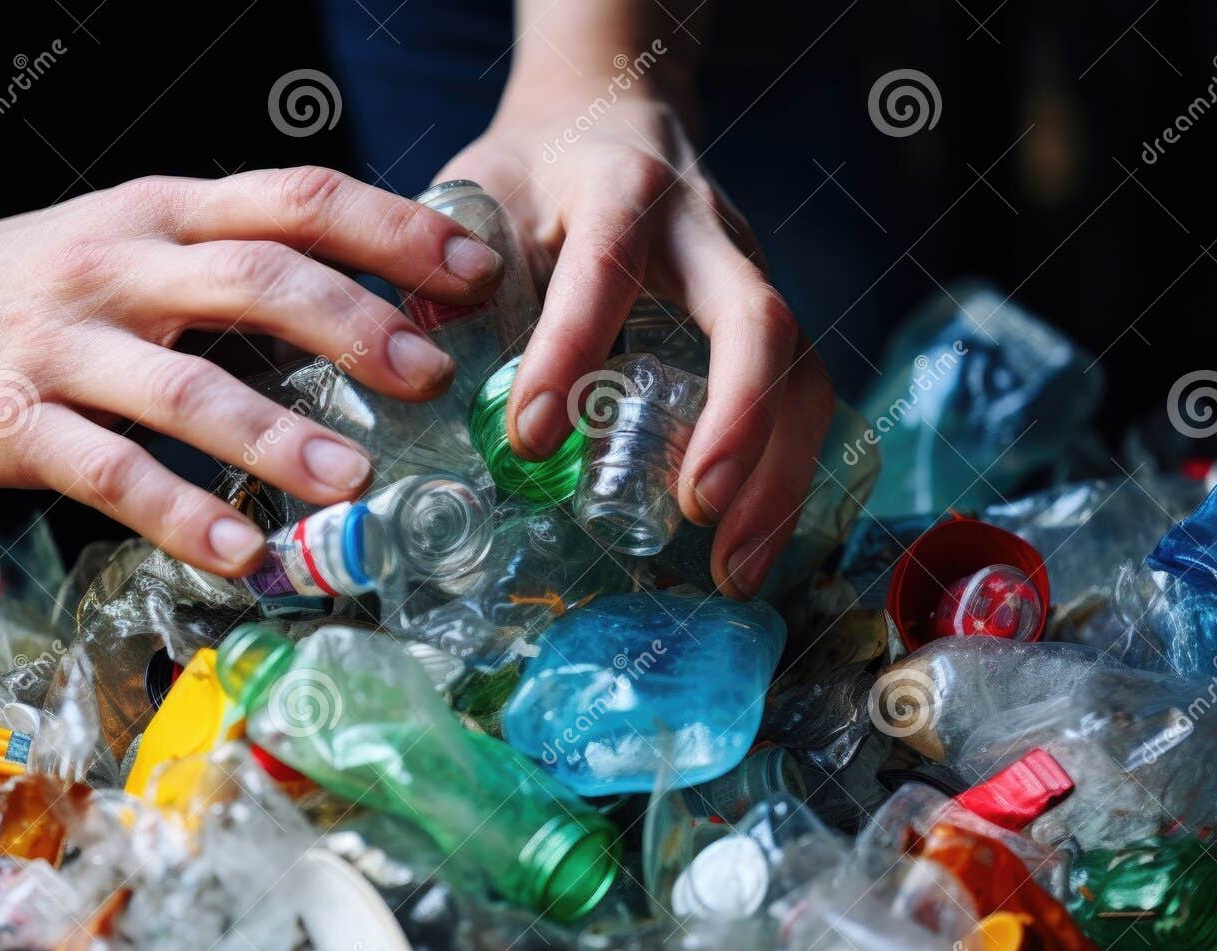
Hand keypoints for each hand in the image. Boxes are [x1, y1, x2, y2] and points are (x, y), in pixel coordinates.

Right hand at [0, 169, 504, 575]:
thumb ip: (220, 259)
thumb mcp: (121, 242)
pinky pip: (108, 472)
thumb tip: (354, 300)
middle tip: (434, 378)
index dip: (392, 232)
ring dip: (277, 436)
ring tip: (353, 484)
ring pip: (187, 384)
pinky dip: (178, 512)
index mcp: (159, 214)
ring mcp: (60, 345)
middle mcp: (118, 266)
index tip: (475, 273)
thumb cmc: (14, 287)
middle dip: (358, 327)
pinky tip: (238, 553)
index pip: (295, 200)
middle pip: (259, 278)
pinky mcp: (7, 422)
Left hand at [437, 90, 834, 596]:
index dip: (571, 352)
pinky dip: (783, 474)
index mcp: (621, 190)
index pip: (606, 269)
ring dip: (778, 476)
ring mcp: (747, 275)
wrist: (608, 112)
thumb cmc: (533, 170)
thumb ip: (449, 274)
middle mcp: (705, 230)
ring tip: (735, 572)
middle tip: (698, 515)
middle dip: (738, 424)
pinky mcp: (762, 318)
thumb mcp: (479, 193)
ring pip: (801, 369)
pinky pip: (801, 394)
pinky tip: (749, 544)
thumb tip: (415, 382)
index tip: (532, 440)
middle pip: (757, 322)